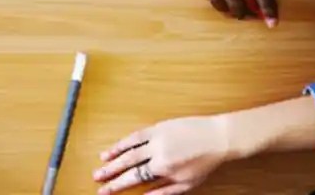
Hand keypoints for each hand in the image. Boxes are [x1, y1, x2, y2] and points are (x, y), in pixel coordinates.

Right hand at [94, 116, 234, 194]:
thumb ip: (165, 192)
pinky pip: (136, 134)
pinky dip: (124, 141)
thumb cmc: (206, 162)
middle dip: (110, 172)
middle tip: (96, 177)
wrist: (218, 137)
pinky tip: (116, 146)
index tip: (104, 191)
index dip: (117, 185)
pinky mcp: (158, 127)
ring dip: (113, 155)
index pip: (134, 178)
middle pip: (127, 163)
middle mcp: (156, 152)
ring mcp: (156, 138)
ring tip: (101, 162)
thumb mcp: (188, 183)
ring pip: (129, 148)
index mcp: (164, 167)